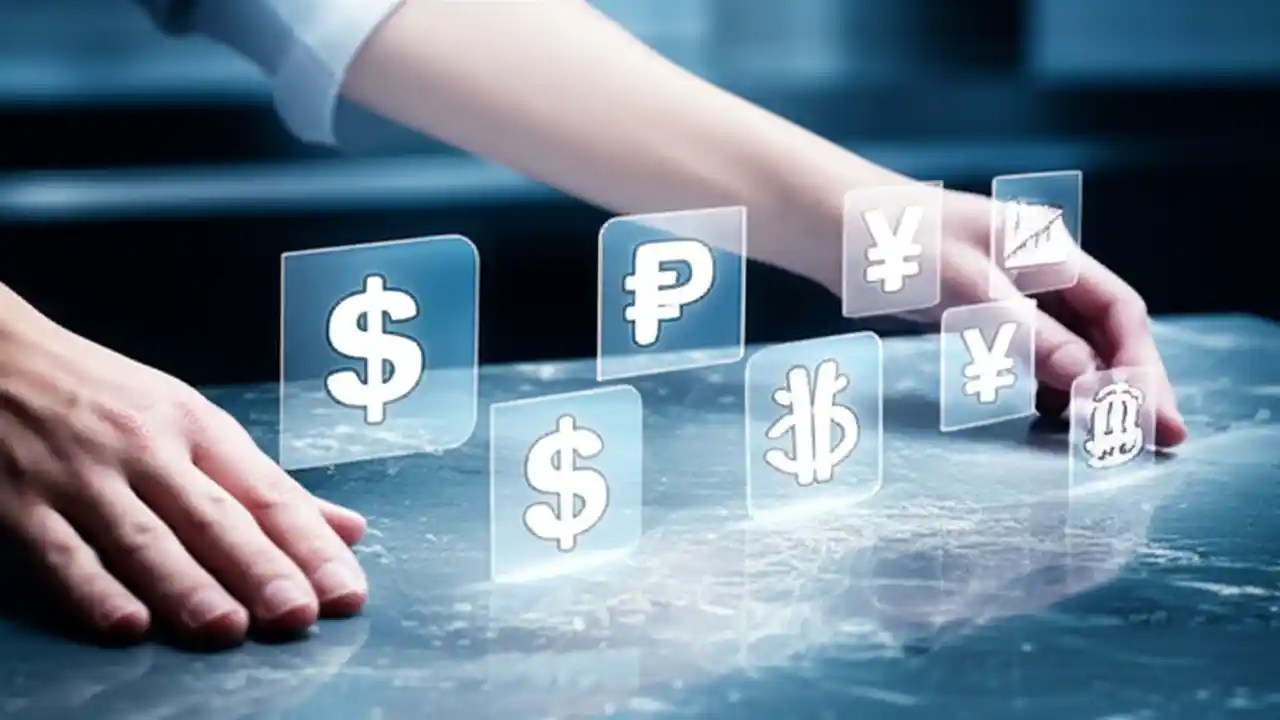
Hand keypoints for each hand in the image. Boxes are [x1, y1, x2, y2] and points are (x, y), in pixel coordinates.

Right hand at [0, 303, 368, 644]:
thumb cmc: (106, 396)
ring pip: (143, 538)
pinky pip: (62, 552)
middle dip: (260, 567)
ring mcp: (83, 478)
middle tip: (298, 613)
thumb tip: (349, 529)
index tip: (346, 590)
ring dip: (187, 585)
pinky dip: (94, 589)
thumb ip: (265, 483)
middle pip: (214, 517)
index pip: (268, 493)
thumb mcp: (191, 421)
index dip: (310, 545)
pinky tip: (128, 624)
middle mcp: (148, 450)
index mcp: (198, 429)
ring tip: (228, 627)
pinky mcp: (21, 504)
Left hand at [768, 166, 1186, 446]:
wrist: (830, 226)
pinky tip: (1054, 418)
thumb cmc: (892, 243)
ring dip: (1094, 390)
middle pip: (1105, 331)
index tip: (1152, 419)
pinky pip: (1034, 351)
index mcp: (1048, 249)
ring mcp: (1012, 289)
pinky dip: (1051, 385)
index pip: (1119, 311)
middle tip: (1156, 443)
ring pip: (1073, 344)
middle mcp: (1040, 267)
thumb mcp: (964, 290)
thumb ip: (1029, 336)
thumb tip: (1092, 385)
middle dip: (1131, 385)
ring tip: (1112, 441)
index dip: (1141, 366)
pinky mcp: (982, 309)